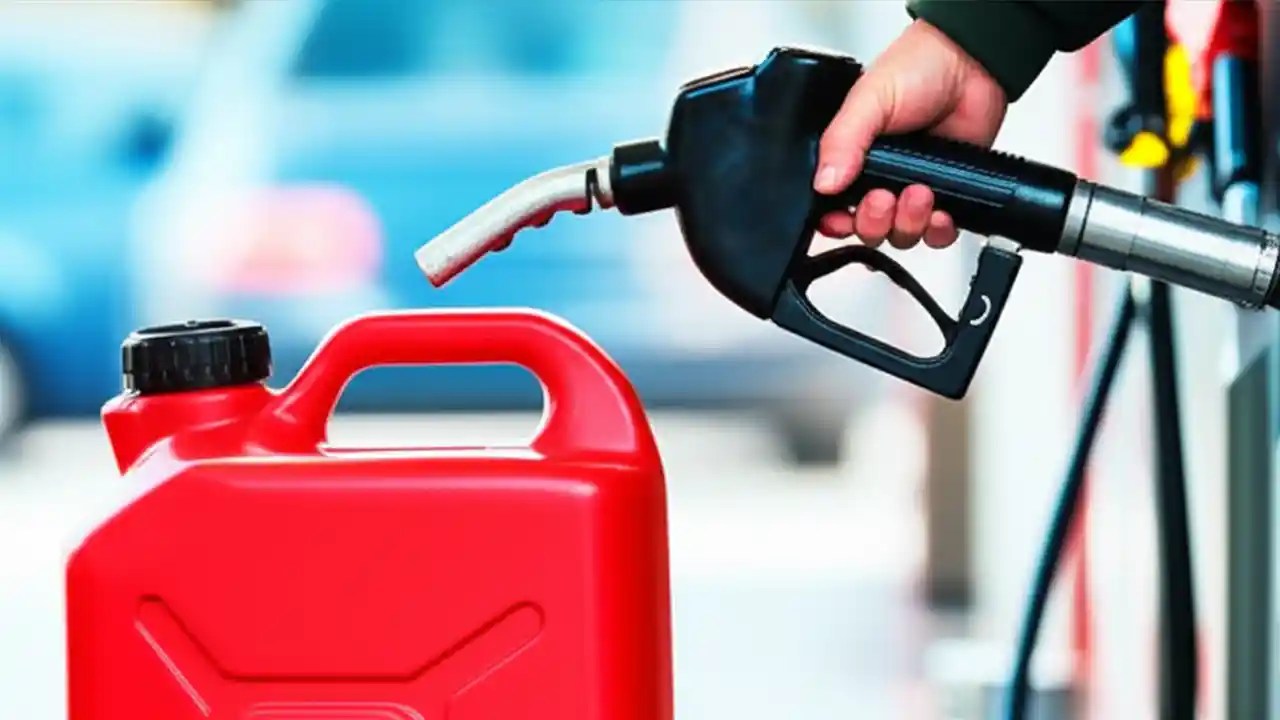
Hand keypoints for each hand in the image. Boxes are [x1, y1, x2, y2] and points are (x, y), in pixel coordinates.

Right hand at [814, 20, 1008, 249]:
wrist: (972, 64)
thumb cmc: (918, 69)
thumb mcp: (867, 100)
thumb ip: (841, 141)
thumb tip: (823, 182)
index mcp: (852, 158)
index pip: (832, 208)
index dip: (834, 223)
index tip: (840, 219)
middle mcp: (880, 179)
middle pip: (867, 229)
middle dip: (874, 222)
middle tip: (883, 197)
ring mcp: (913, 189)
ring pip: (902, 235)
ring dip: (908, 223)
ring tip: (919, 192)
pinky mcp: (948, 195)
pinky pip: (937, 234)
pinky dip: (938, 231)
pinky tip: (939, 211)